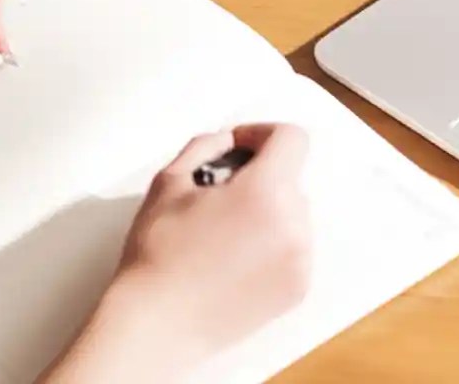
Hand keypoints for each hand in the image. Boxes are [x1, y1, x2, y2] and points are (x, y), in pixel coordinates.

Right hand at [40, 124, 312, 383]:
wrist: (158, 325)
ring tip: (224, 233)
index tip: (237, 148)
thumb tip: (228, 141)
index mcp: (267, 191)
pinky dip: (271, 244)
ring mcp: (301, 259)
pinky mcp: (298, 288)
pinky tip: (233, 260)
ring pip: (293, 214)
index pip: (292, 138)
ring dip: (266, 211)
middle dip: (258, 177)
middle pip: (290, 178)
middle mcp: (295, 224)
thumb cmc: (157, 253)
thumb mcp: (170, 181)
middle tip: (218, 196)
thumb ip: (205, 145)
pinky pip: (294, 248)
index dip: (262, 133)